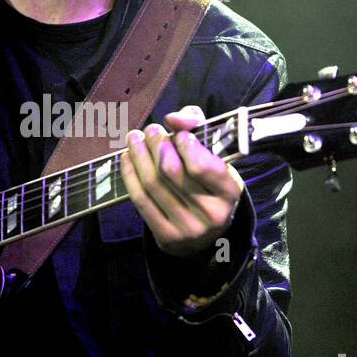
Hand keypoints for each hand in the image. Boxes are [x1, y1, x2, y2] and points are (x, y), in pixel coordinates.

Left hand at [120, 105, 243, 257]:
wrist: (205, 235)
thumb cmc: (209, 185)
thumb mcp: (215, 158)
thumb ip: (198, 129)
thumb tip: (173, 118)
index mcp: (229, 192)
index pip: (201, 165)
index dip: (183, 143)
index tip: (175, 131)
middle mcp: (212, 214)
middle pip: (171, 171)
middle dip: (156, 144)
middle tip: (150, 130)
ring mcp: (188, 229)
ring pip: (153, 184)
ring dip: (138, 155)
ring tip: (134, 138)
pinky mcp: (167, 238)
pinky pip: (141, 201)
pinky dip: (130, 175)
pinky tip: (127, 158)